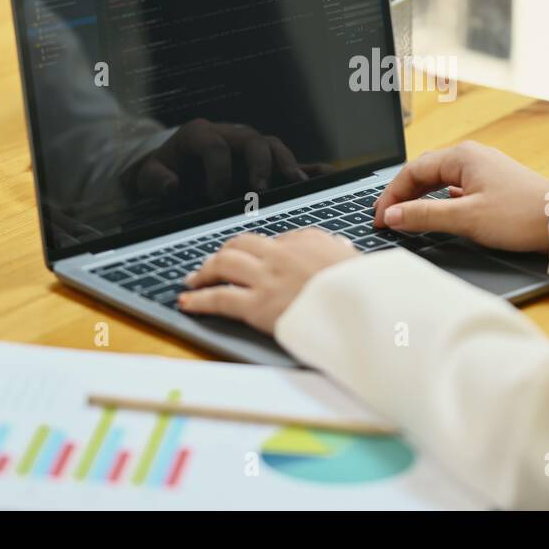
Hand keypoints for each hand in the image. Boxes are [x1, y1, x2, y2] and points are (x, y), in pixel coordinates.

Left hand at [134, 119, 306, 201]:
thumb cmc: (164, 173)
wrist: (176, 170)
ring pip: (274, 147)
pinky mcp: (263, 163)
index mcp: (200, 135)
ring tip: (296, 185)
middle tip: (259, 189)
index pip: (213, 144)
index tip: (215, 196)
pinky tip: (326, 176)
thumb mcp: (150, 176)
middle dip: (258, 164)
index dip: (216, 169)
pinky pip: (289, 161)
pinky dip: (307, 167)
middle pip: (251, 141)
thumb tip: (171, 185)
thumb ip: (155, 179)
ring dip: (286, 165)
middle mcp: (229, 136)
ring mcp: (249, 148)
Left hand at [176, 229, 359, 333]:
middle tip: (212, 264)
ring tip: (193, 280)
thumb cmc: (362, 288)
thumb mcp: (354, 258)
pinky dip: (198, 300)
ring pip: (223, 264)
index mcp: (306, 240)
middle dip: (223, 253)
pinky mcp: (257, 305)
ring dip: (204, 271)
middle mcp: (281, 254)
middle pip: (240, 245)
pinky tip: (187, 302)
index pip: (272, 240)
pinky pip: (219, 298)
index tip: (250, 260)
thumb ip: (339, 250)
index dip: (257, 251)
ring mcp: (266, 278)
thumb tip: (339, 244)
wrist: (361, 308)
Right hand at [373, 141, 548, 251]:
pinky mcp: (494, 184)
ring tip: (405, 216)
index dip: (391, 195)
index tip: (380, 218)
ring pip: (441, 179)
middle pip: (424, 172)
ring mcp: (484, 169)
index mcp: (462, 156)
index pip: (412, 171)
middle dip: (402, 194)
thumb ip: (424, 216)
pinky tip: (439, 211)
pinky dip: (440, 199)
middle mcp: (472, 156)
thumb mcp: (465, 218)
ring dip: (421, 197)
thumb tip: (392, 215)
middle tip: (387, 218)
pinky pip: (457, 187)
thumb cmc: (519, 216)